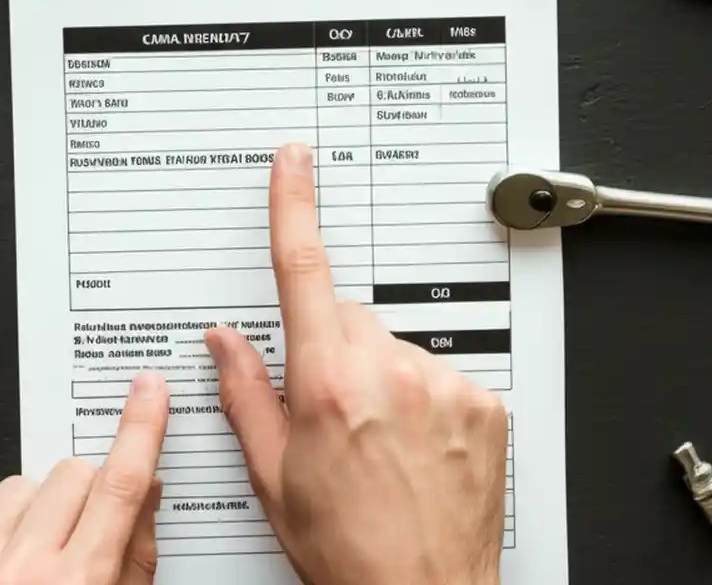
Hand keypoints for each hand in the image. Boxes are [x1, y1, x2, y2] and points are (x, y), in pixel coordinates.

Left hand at [0, 372, 169, 584]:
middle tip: (79, 535)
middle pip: (72, 475)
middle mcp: (19, 575)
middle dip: (84, 495)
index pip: (120, 487)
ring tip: (26, 564)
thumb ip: (135, 559)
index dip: (140, 431)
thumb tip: (146, 492)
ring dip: (31, 513)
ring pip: (18, 486)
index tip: (148, 394)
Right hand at [206, 143, 508, 584]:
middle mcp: (391, 374)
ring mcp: (445, 386)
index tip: (294, 165)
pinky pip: (441, 374)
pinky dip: (423, 398)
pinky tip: (413, 448)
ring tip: (377, 445)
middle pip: (350, 319)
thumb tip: (226, 342)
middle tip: (330, 416)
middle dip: (332, 351)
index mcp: (328, 386)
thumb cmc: (347, 550)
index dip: (294, 207)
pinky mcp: (484, 402)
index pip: (304, 272)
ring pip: (396, 348)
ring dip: (380, 379)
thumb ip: (246, 394)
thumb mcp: (274, 476)